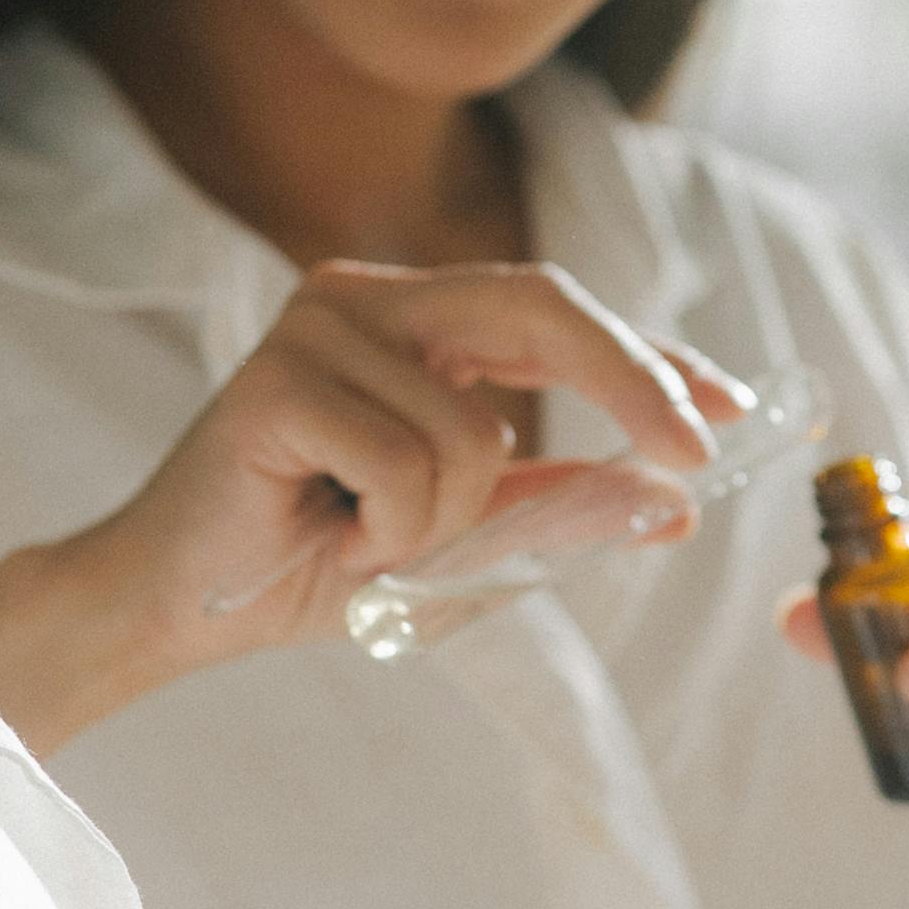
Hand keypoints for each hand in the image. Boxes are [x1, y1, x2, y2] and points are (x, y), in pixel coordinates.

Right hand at [0, 258, 735, 750]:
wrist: (176, 610)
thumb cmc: (309, 562)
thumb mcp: (463, 540)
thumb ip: (555, 507)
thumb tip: (672, 503)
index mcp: (412, 320)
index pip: (555, 310)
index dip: (649, 356)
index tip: (731, 406)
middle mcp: (365, 297)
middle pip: (538, 306)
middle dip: (630, 383)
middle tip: (690, 459)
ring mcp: (317, 326)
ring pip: (475, 427)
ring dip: (446, 521)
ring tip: (370, 539)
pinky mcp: (277, 379)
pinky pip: (409, 464)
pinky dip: (393, 530)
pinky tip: (331, 534)